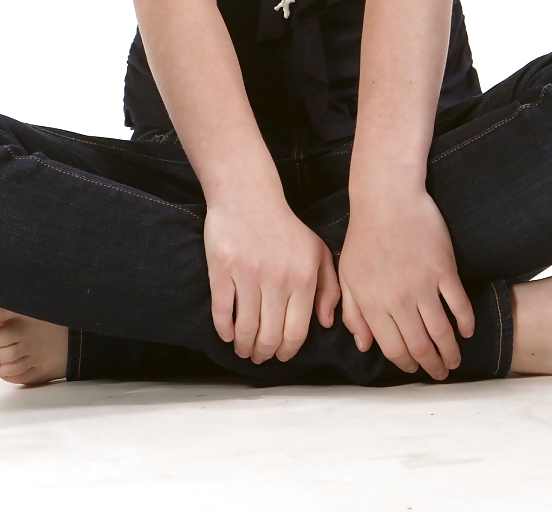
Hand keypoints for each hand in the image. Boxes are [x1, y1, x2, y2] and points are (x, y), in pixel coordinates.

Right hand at [204, 192, 339, 362]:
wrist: (248, 195)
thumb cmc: (285, 227)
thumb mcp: (317, 251)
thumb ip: (329, 287)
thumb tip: (325, 324)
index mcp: (303, 277)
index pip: (296, 332)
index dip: (287, 351)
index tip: (280, 355)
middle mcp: (277, 278)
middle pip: (270, 336)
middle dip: (264, 354)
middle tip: (259, 357)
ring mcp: (248, 274)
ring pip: (245, 329)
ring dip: (244, 347)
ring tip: (243, 349)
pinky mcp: (222, 268)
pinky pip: (222, 311)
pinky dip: (224, 330)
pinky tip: (227, 335)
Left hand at [339, 187, 473, 379]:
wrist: (386, 197)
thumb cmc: (363, 234)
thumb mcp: (347, 274)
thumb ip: (352, 312)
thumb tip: (364, 346)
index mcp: (372, 303)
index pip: (393, 348)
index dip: (405, 363)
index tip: (414, 368)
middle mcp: (398, 300)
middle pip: (419, 346)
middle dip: (431, 366)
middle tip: (439, 373)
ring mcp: (423, 285)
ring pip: (441, 332)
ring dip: (450, 352)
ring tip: (454, 361)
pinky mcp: (443, 270)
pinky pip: (459, 305)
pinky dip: (465, 324)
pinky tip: (466, 332)